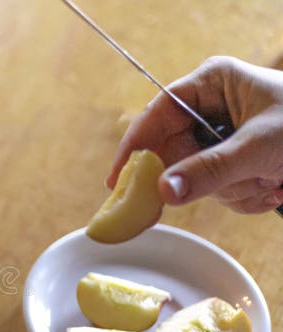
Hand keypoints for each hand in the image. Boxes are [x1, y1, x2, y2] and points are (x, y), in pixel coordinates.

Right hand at [108, 56, 282, 213]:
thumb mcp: (259, 147)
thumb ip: (209, 171)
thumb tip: (161, 193)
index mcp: (212, 83)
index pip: (157, 113)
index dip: (134, 146)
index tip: (117, 180)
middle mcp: (211, 107)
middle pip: (175, 152)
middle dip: (204, 177)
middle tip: (228, 187)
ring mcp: (222, 136)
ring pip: (198, 177)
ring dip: (234, 189)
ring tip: (271, 180)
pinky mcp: (234, 160)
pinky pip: (218, 189)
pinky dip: (246, 195)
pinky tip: (275, 185)